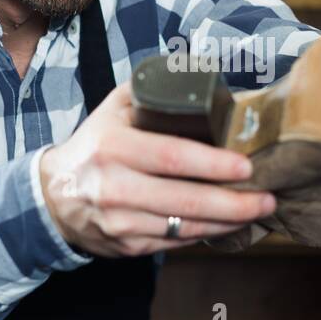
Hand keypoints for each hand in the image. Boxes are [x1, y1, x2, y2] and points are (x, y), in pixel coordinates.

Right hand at [39, 83, 276, 256]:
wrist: (54, 194)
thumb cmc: (95, 144)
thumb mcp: (114, 109)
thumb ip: (152, 91)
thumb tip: (200, 73)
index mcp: (112, 147)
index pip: (171, 157)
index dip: (213, 164)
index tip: (246, 166)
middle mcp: (113, 187)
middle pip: (185, 201)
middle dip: (233, 203)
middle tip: (267, 197)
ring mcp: (119, 222)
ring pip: (184, 228)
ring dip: (227, 222)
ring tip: (257, 210)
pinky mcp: (126, 246)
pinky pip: (175, 242)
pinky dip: (205, 234)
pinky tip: (227, 224)